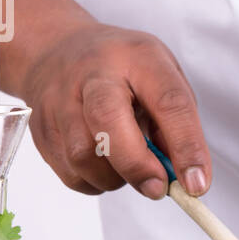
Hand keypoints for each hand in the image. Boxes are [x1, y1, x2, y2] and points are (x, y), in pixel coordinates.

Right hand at [19, 23, 211, 197]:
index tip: (198, 184)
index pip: (168, 102)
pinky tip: (105, 164)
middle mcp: (93, 73)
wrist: (55, 50)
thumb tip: (187, 178)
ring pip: (84, 156)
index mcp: (138, 57)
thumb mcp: (159, 78)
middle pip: (108, 121)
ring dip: (115, 177)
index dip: (187, 147)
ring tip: (129, 166)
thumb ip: (175, 124)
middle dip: (137, 165)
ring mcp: (59, 100)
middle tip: (159, 188)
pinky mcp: (40, 129)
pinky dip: (95, 181)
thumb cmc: (121, 69)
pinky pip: (71, 174)